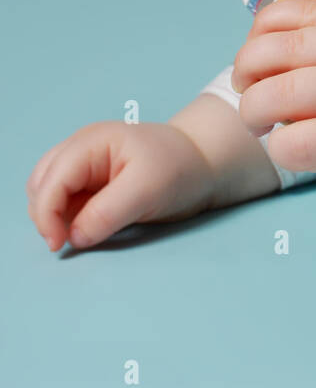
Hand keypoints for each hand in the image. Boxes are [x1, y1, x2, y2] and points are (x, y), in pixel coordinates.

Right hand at [26, 121, 217, 250]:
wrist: (203, 164)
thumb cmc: (179, 169)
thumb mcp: (147, 191)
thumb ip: (107, 213)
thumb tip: (73, 238)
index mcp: (92, 142)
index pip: (52, 178)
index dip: (47, 213)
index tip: (59, 244)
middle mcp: (81, 149)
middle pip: (41, 184)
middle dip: (45, 214)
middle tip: (65, 243)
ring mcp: (84, 164)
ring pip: (47, 192)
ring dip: (53, 216)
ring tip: (77, 234)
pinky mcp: (90, 181)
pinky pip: (64, 201)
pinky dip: (65, 217)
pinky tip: (84, 227)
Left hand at [230, 0, 315, 204]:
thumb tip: (252, 50)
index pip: (284, 13)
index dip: (254, 39)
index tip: (255, 67)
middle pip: (275, 50)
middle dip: (245, 75)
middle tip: (248, 97)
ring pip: (280, 94)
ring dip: (253, 112)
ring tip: (260, 126)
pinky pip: (299, 140)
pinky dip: (279, 147)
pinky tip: (287, 148)